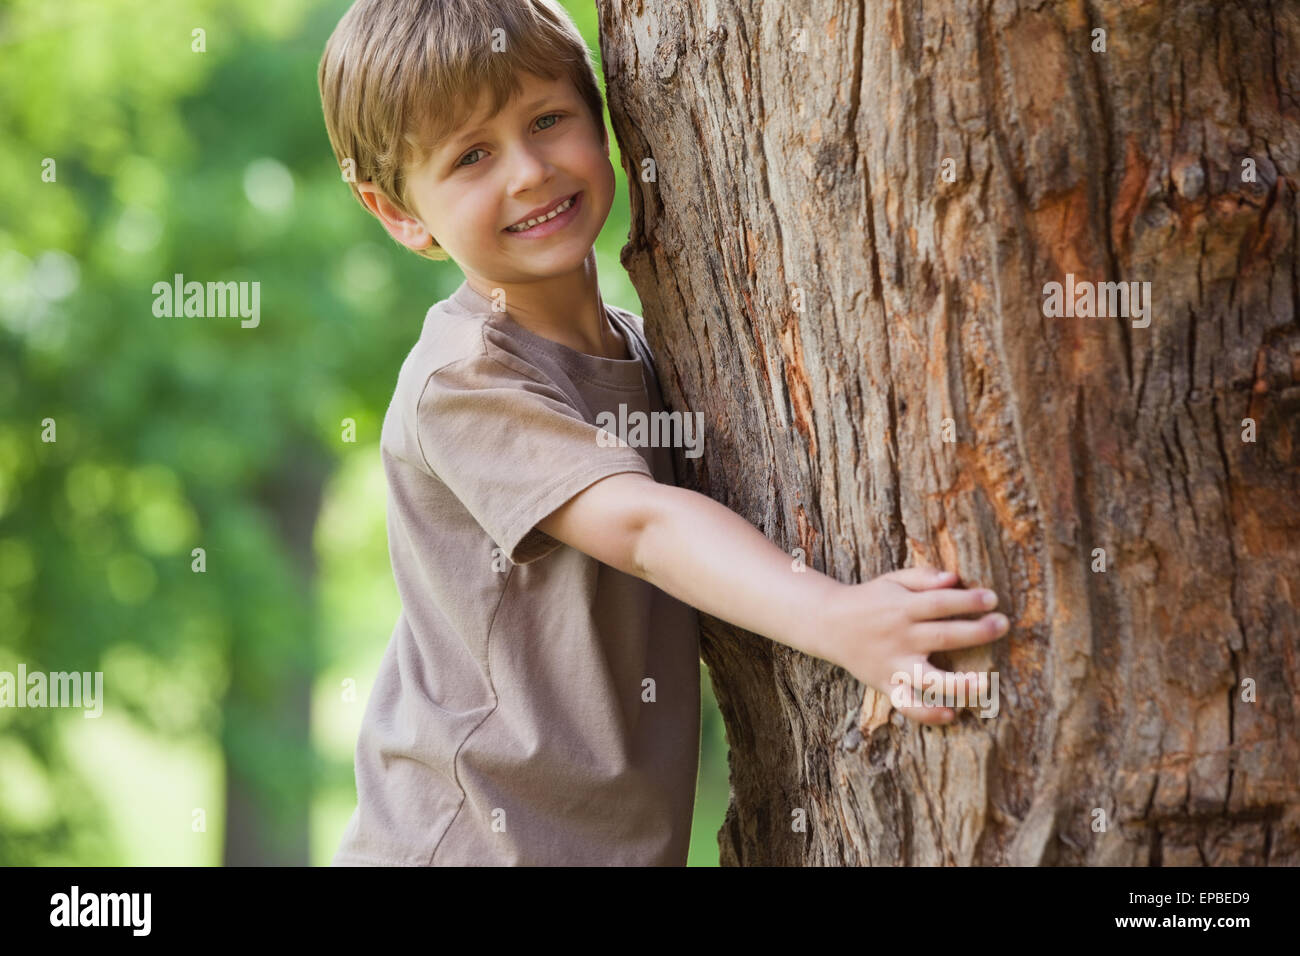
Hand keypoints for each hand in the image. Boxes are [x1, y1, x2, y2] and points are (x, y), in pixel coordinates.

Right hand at [817, 566, 1008, 725]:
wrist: (828, 623)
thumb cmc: (870, 600)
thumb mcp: (892, 581)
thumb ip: (923, 578)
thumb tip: (955, 578)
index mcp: (902, 607)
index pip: (941, 603)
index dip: (969, 600)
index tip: (993, 598)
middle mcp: (899, 637)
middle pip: (943, 636)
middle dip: (977, 631)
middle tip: (1003, 625)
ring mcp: (892, 664)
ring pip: (928, 679)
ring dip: (958, 683)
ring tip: (985, 684)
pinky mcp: (885, 685)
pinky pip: (907, 705)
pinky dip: (927, 714)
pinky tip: (951, 715)